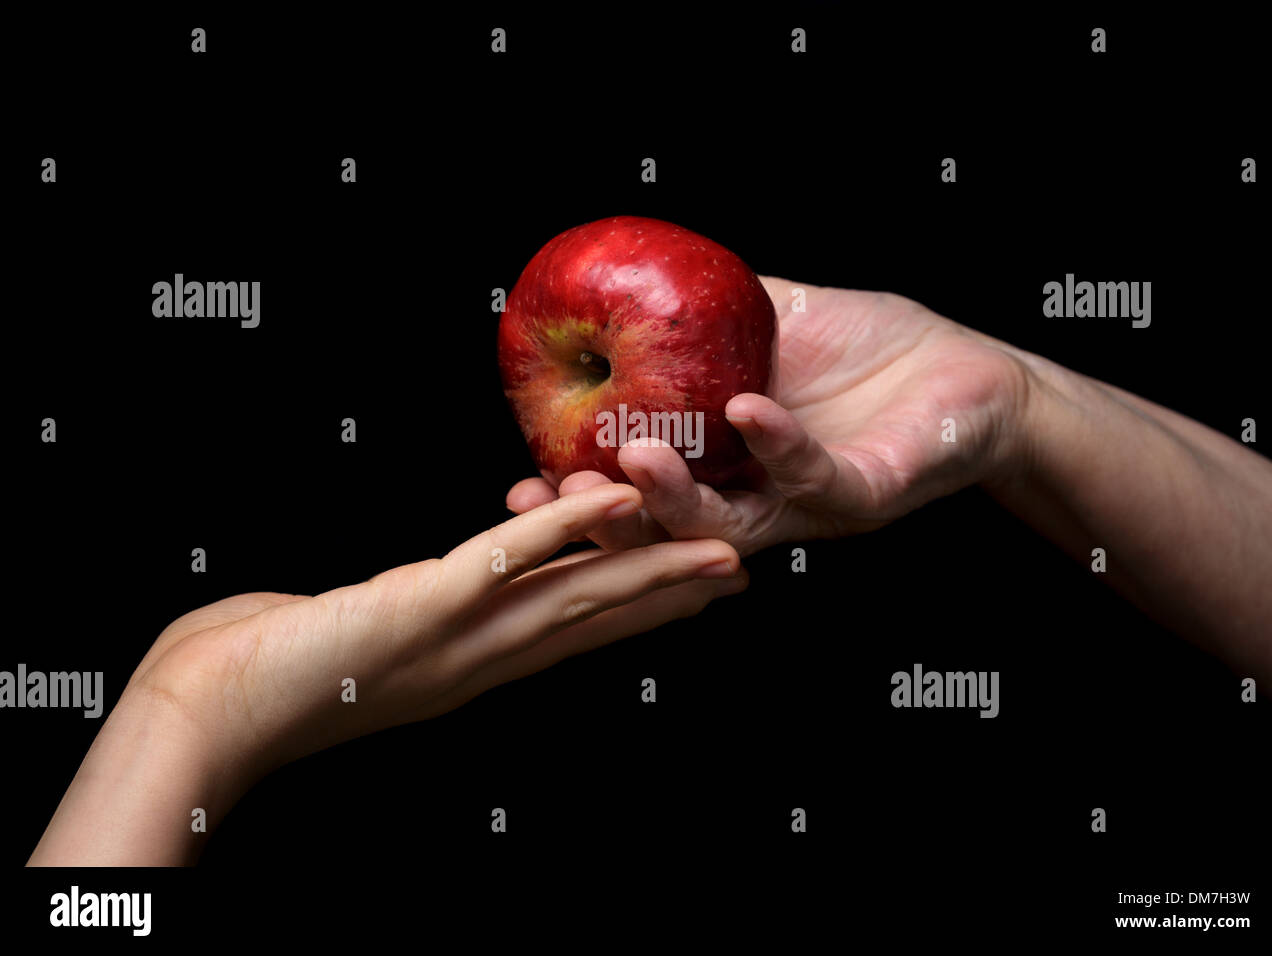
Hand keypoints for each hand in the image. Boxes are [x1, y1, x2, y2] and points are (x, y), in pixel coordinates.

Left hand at [29, 483, 744, 863]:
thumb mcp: (366, 639)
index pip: (567, 635)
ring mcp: (452, 637)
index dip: (634, 612)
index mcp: (463, 665)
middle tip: (735, 570)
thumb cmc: (263, 675)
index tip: (685, 593)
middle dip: (667, 596)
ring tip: (713, 552)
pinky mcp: (416, 607)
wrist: (202, 715)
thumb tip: (431, 584)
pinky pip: (500, 562)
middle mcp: (473, 661)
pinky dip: (558, 530)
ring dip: (646, 573)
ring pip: (570, 597)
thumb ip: (410, 611)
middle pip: (590, 622)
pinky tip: (605, 503)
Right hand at [506, 276, 1036, 555]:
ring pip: (728, 522)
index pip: (638, 495)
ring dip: (676, 495)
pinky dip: (777, 445)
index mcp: (723, 466)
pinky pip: (813, 477)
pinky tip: (747, 409)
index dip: (581, 496)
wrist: (971, 376)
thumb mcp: (774, 322)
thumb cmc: (873, 352)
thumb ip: (706, 310)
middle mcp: (756, 497)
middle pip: (666, 527)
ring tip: (634, 455)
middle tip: (554, 493)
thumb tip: (635, 275)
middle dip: (609, 518)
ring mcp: (808, 503)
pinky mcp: (864, 493)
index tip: (523, 485)